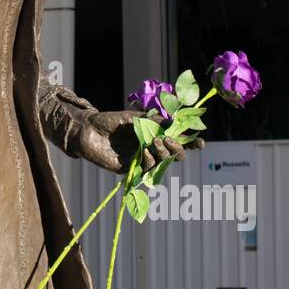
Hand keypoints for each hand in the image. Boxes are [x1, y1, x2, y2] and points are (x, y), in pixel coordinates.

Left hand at [76, 109, 204, 175]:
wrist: (88, 129)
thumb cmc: (111, 121)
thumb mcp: (136, 118)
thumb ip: (155, 122)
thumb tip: (176, 122)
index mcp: (153, 135)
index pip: (176, 140)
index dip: (189, 143)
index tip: (200, 142)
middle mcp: (149, 148)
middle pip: (173, 155)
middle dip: (178, 149)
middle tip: (171, 140)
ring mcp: (141, 159)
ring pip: (162, 163)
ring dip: (163, 153)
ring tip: (156, 142)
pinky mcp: (130, 169)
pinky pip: (146, 169)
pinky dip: (150, 161)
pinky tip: (145, 152)